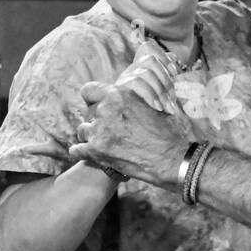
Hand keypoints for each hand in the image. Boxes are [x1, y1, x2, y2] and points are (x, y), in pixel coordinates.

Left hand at [70, 80, 188, 185]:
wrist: (174, 160)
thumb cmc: (171, 133)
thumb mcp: (158, 105)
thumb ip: (141, 98)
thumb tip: (143, 94)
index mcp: (119, 95)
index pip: (89, 90)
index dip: (92, 99)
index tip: (96, 106)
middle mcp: (106, 110)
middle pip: (88, 113)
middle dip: (96, 121)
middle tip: (106, 130)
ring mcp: (100, 131)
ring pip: (82, 131)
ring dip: (90, 137)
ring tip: (102, 144)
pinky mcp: (97, 151)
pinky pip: (77, 150)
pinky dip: (80, 153)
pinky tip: (85, 154)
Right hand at [114, 37, 179, 114]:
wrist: (136, 130)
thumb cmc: (151, 112)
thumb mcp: (162, 93)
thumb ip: (167, 76)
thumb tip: (173, 56)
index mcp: (140, 67)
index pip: (148, 48)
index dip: (162, 57)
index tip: (175, 73)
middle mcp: (131, 69)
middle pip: (150, 60)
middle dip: (166, 80)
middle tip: (173, 100)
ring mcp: (124, 77)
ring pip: (145, 71)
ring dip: (160, 90)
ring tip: (167, 107)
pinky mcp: (120, 89)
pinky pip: (136, 82)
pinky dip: (150, 95)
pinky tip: (158, 107)